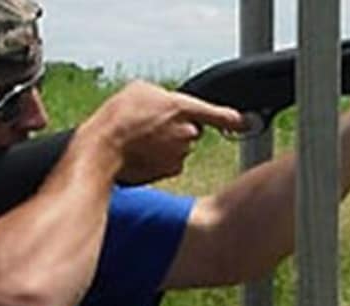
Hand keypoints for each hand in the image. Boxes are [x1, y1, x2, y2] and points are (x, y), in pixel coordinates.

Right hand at [86, 81, 244, 184]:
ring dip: (165, 145)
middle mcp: (186, 133)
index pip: (218, 114)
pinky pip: (169, 164)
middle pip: (192, 130)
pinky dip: (158, 160)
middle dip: (177, 129)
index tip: (246, 123)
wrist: (102, 148)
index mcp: (182, 108)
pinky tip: (139, 154)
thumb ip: (163, 96)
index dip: (234, 119)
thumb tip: (166, 104)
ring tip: (140, 140)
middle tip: (151, 126)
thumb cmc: (117, 117)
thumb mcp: (140, 90)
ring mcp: (179, 154)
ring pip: (179, 148)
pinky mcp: (169, 172)